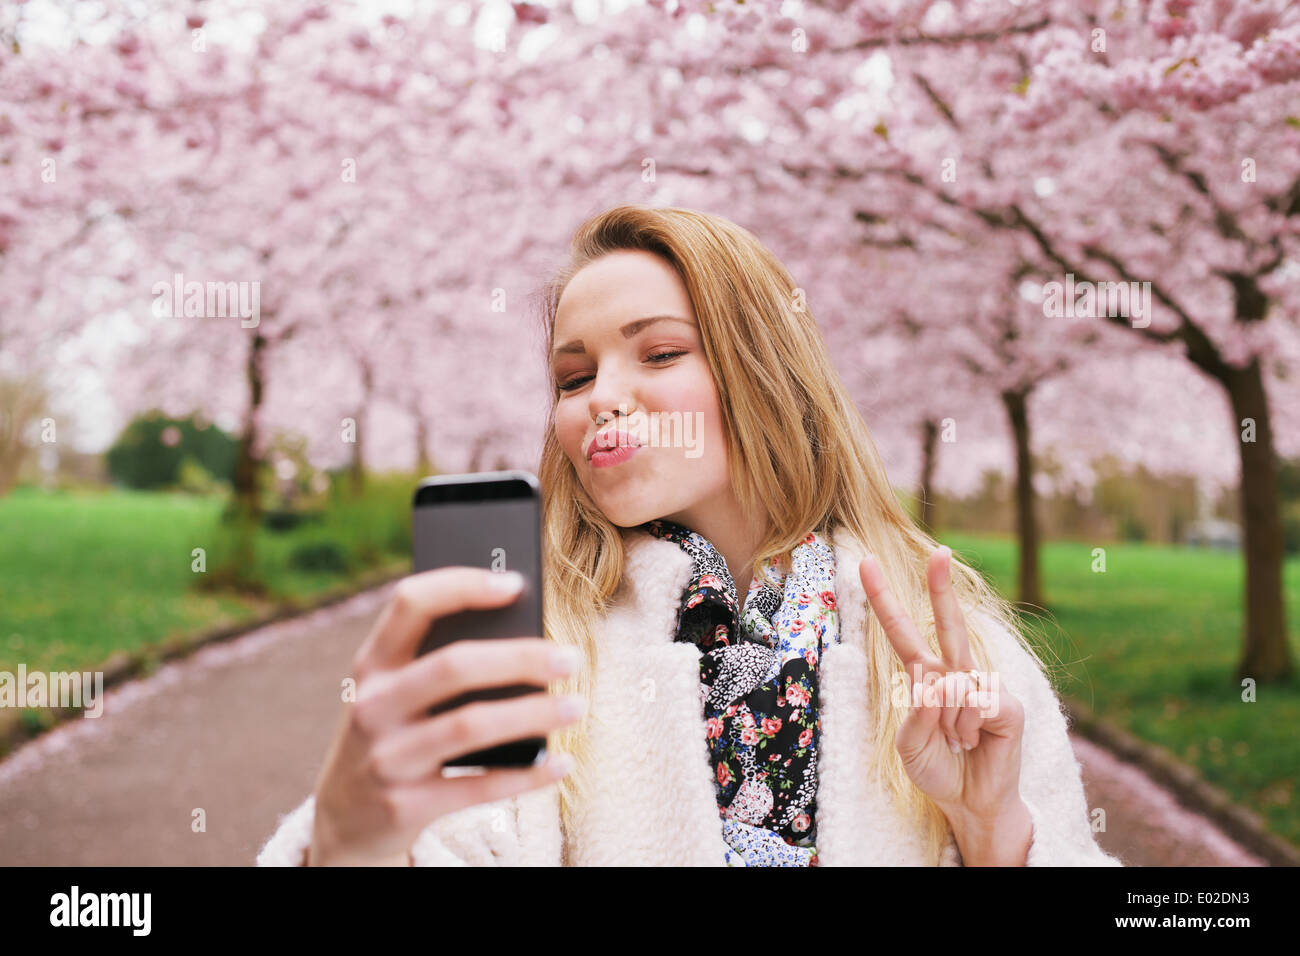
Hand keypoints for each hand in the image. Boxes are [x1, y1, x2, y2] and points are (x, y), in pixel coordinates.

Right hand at [308, 567, 584, 865]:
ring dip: (533, 714)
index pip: (411, 603)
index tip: (515, 583)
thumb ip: (440, 662)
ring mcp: (386, 758)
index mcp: (372, 664)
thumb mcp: (394, 693)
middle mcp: (372, 705)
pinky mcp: (405, 806)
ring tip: (576, 706)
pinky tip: (561, 763)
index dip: (463, 585)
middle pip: (453, 665)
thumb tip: (525, 633)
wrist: (345, 820)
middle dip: (520, 657)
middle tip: (571, 658)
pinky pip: (478, 787)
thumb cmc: (394, 734)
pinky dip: (528, 775)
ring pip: (470, 725)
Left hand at [858, 546, 1025, 828]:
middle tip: (939, 551)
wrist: (970, 802)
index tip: (867, 563)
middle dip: (941, 586)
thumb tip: (939, 685)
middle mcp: (954, 673)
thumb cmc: (937, 768)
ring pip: (950, 685)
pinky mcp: (1006, 704)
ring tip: (958, 743)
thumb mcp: (909, 745)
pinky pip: (974, 705)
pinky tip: (977, 743)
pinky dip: (967, 730)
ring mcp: (983, 685)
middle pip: (946, 622)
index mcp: (925, 676)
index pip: (901, 631)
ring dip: (946, 724)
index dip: (884, 599)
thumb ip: (917, 715)